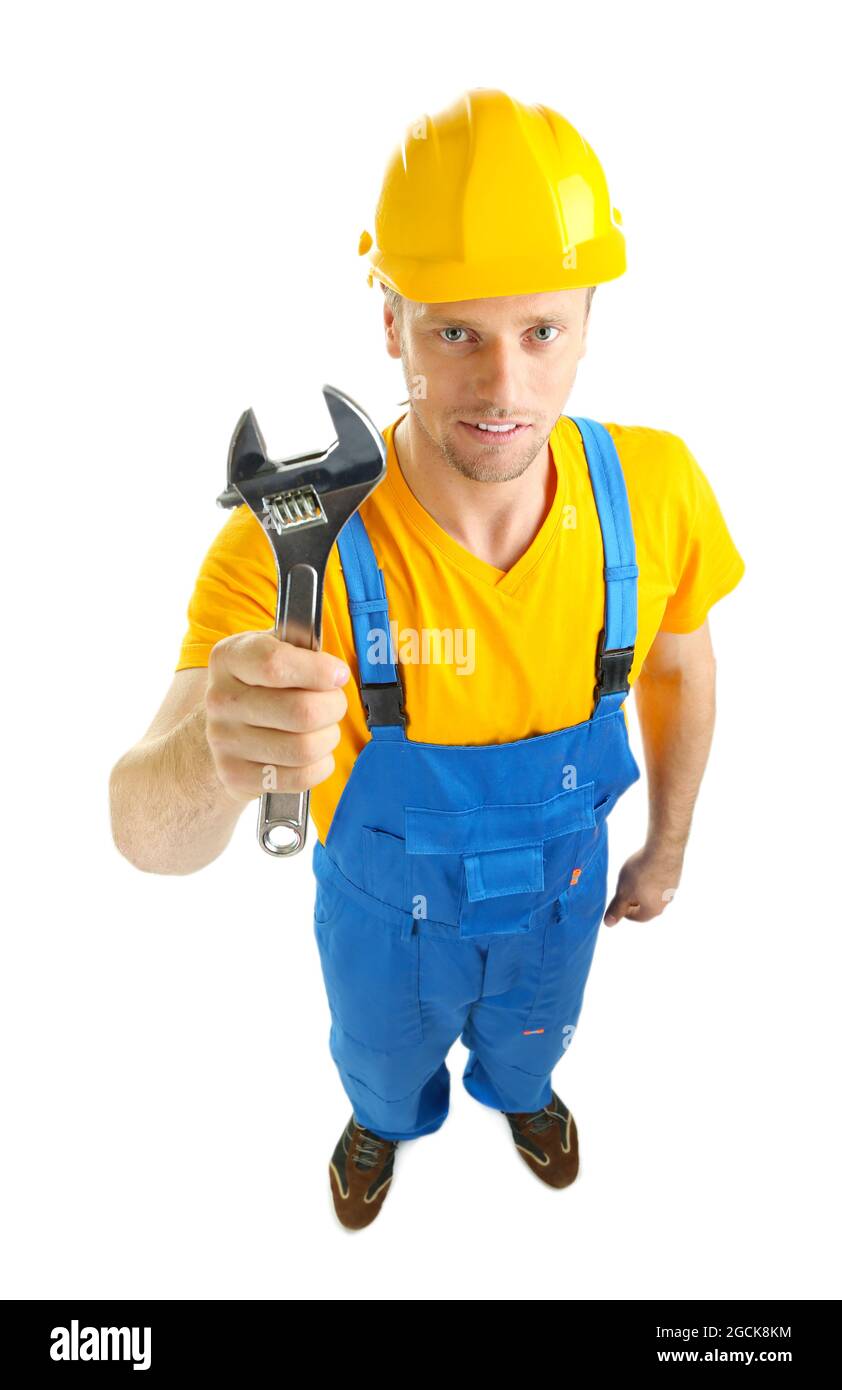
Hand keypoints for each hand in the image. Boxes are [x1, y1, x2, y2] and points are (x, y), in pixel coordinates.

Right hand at [204, 630, 350, 803]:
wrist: (226, 727)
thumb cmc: (264, 683)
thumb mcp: (275, 649)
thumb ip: (304, 649)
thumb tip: (336, 673)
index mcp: (229, 658)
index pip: (275, 663)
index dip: (319, 670)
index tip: (338, 675)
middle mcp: (220, 699)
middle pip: (302, 711)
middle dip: (333, 707)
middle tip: (334, 704)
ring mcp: (224, 740)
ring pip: (304, 748)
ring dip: (328, 738)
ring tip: (323, 729)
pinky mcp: (234, 775)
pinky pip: (299, 777)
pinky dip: (319, 766)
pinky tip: (313, 755)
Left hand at [603, 842, 684, 925]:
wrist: (663, 849)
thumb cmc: (641, 873)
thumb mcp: (623, 892)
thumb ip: (616, 909)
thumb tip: (608, 924)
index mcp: (653, 909)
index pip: (638, 917)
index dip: (625, 912)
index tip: (617, 902)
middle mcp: (666, 901)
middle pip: (647, 905)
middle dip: (634, 899)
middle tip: (624, 889)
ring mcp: (672, 887)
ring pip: (654, 892)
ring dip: (643, 888)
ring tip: (634, 877)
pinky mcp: (675, 873)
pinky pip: (660, 880)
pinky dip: (651, 877)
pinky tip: (645, 867)